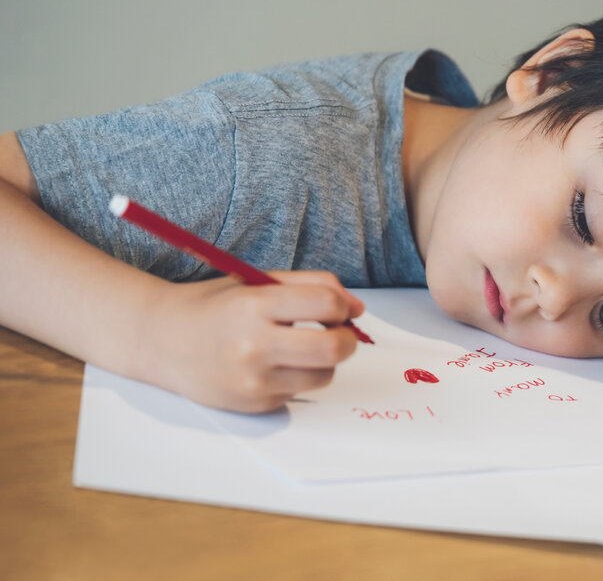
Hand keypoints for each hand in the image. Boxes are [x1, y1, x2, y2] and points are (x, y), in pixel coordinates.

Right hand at [142, 271, 363, 412]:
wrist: (161, 341)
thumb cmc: (214, 307)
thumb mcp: (257, 281)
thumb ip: (312, 285)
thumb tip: (357, 308)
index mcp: (254, 305)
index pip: (325, 304)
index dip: (342, 304)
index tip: (338, 307)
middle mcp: (254, 346)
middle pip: (333, 348)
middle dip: (347, 339)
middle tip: (339, 332)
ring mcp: (254, 381)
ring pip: (324, 375)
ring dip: (325, 361)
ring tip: (302, 347)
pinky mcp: (255, 404)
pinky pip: (299, 391)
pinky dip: (298, 377)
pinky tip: (274, 364)